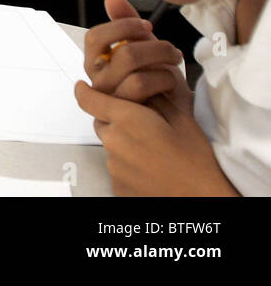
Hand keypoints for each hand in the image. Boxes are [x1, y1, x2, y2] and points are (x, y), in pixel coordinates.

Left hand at [74, 84, 237, 194]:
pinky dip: (130, 165)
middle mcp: (114, 141)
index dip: (84, 90)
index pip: (89, 99)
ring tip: (154, 153)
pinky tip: (152, 169)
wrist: (203, 199)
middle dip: (116, 120)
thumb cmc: (197, 161)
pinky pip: (118, 168)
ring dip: (126, 144)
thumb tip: (142, 93)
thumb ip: (154, 102)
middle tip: (143, 127)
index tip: (82, 86)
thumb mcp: (181, 120)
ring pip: (111, 146)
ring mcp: (113, 166)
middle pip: (103, 123)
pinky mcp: (117, 186)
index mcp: (127, 119)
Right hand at [84, 0, 189, 107]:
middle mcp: (98, 80)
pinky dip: (163, 79)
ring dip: (162, 59)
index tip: (147, 27)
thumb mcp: (145, 50)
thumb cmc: (157, 85)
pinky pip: (141, 83)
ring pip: (131, 62)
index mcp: (98, 64)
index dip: (122, 27)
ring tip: (174, 64)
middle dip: (154, 45)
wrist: (175, 120)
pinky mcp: (123, 111)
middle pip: (120, 48)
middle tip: (172, 50)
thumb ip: (127, 25)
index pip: (95, 37)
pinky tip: (171, 84)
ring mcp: (109, 96)